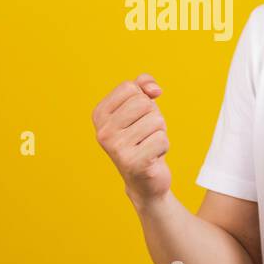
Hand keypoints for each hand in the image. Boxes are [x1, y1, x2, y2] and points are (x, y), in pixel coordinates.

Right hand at [92, 73, 170, 206]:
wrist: (145, 178)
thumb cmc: (142, 137)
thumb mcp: (141, 107)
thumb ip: (143, 85)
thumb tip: (153, 89)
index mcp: (99, 114)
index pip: (130, 87)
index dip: (143, 99)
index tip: (137, 117)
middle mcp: (103, 131)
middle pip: (143, 103)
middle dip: (153, 116)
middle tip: (145, 134)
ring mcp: (116, 148)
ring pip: (156, 120)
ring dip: (159, 132)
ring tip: (148, 145)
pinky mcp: (132, 163)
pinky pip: (162, 139)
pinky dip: (163, 147)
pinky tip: (152, 157)